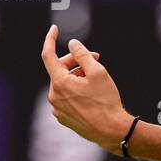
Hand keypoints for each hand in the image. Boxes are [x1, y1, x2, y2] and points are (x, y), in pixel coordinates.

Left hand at [40, 25, 132, 153]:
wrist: (112, 131)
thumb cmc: (106, 101)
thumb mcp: (97, 72)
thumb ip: (83, 54)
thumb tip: (72, 44)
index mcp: (59, 83)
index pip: (48, 55)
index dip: (51, 39)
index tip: (55, 29)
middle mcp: (53, 96)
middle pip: (59, 69)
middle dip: (76, 61)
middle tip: (95, 57)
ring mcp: (57, 109)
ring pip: (64, 83)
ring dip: (77, 76)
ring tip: (96, 78)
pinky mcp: (63, 117)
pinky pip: (66, 97)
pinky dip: (75, 90)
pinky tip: (91, 93)